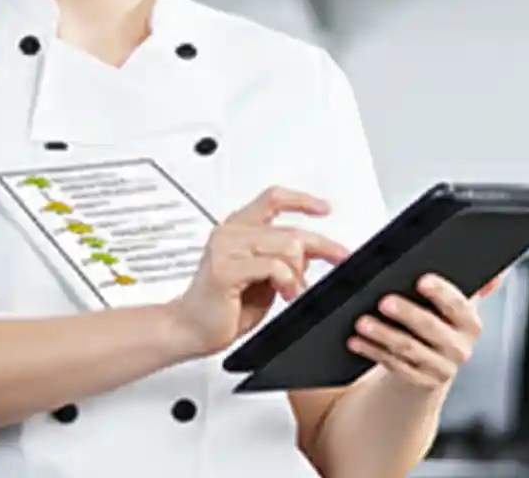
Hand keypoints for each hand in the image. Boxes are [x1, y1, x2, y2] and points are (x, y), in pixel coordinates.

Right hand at [167, 186, 350, 358]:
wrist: (190, 328)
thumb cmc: (223, 307)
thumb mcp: (264, 278)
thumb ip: (283, 259)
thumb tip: (314, 250)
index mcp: (237, 228)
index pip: (273, 199)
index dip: (302, 200)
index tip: (325, 209)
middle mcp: (230, 233)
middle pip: (290, 229)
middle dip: (321, 246)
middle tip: (338, 258)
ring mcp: (225, 249)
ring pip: (286, 246)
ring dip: (299, 272)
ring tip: (293, 290)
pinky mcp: (225, 270)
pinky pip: (272, 266)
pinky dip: (287, 280)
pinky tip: (285, 292)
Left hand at [346, 273, 491, 390]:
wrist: (433, 365)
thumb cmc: (438, 324)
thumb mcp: (452, 306)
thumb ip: (468, 285)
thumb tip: (497, 274)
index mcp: (470, 323)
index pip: (459, 305)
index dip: (441, 292)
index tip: (422, 280)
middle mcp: (459, 347)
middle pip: (431, 328)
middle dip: (406, 313)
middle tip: (384, 301)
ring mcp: (440, 367)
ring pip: (409, 349)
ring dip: (383, 334)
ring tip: (361, 322)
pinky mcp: (420, 382)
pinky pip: (394, 365)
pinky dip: (373, 351)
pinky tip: (357, 341)